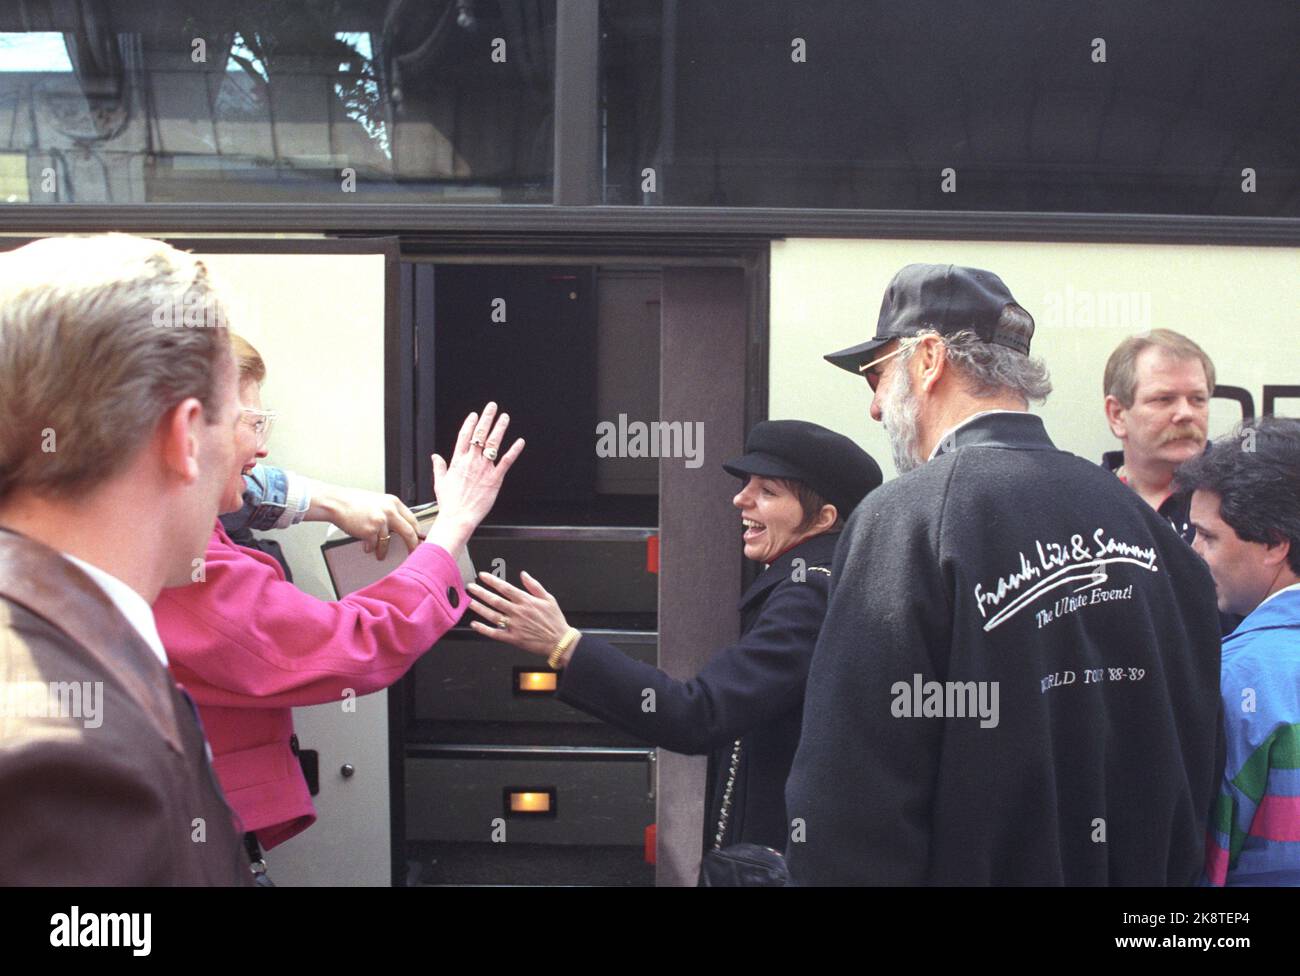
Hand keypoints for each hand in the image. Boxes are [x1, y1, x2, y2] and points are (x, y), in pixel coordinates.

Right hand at [307, 483, 418, 559]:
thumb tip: (399, 526)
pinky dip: (370, 548)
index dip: (417, 532)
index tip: (418, 539)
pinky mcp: (370, 531)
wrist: (336, 502)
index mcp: (393, 502)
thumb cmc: (353, 502)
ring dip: (384, 550)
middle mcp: (389, 511)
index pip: (412, 519)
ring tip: (381, 554)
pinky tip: (366, 547)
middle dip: (412, 545)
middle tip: (413, 552)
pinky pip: (374, 545)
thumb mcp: (378, 502)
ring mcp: (380, 521)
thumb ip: (390, 512)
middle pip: (409, 532)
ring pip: (388, 541)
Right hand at [426, 403, 523, 557]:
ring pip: (493, 443)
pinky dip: (514, 450)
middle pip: (480, 434)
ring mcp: (484, 469)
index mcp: (458, 461)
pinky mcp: (495, 478)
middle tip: (492, 407)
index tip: (475, 415)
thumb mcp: (440, 482)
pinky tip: (519, 442)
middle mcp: (471, 461)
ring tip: (505, 417)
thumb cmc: (450, 503)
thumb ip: (439, 467)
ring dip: (500, 428)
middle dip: (487, 418)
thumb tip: (435, 457)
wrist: (458, 517)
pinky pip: (506, 461)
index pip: (464, 436)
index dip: (470, 423)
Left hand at [467, 570, 574, 660]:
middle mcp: (518, 612)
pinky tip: (475, 624)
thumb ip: (534, 585)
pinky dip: (484, 629)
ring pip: (492, 615)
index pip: (505, 588)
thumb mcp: (549, 598)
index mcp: (526, 601)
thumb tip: (523, 574)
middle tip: (471, 587)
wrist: (559, 641)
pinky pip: (495, 633)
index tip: (482, 576)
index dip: (492, 581)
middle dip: (481, 592)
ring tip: (469, 601)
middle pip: (495, 600)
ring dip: (479, 608)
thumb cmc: (555, 620)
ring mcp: (515, 626)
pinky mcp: (513, 638)